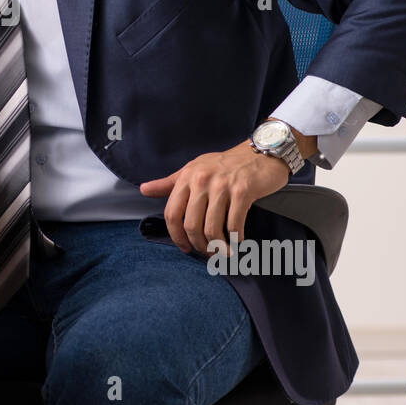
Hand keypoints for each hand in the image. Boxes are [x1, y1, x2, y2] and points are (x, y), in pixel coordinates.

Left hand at [139, 141, 290, 255]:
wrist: (261, 152)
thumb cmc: (226, 164)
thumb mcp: (194, 168)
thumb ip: (169, 183)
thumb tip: (143, 189)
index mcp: (186, 176)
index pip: (171, 214)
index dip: (176, 236)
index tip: (184, 247)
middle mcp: (201, 180)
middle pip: (190, 225)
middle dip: (198, 245)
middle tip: (207, 252)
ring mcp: (222, 186)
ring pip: (211, 228)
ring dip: (217, 246)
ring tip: (222, 251)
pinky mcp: (243, 191)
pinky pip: (233, 225)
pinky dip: (234, 239)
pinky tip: (236, 240)